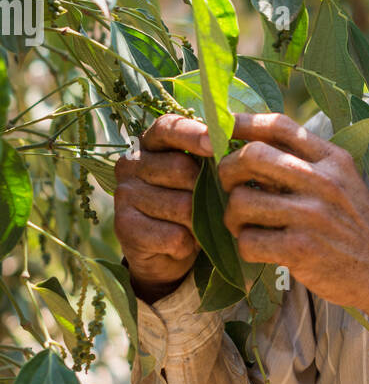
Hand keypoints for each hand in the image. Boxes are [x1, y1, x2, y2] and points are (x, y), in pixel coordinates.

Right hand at [114, 114, 213, 301]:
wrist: (166, 255)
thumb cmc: (192, 206)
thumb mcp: (202, 178)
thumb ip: (211, 159)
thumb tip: (230, 143)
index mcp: (150, 143)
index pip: (167, 128)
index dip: (191, 134)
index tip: (214, 145)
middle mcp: (130, 164)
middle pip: (181, 168)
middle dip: (206, 191)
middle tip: (212, 207)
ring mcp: (124, 194)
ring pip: (181, 205)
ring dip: (200, 222)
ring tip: (198, 228)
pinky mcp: (124, 226)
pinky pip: (173, 235)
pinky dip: (187, 244)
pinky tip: (183, 245)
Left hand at [219, 113, 368, 331]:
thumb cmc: (356, 226)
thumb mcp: (344, 182)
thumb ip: (308, 162)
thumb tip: (253, 145)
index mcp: (332, 159)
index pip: (279, 125)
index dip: (243, 122)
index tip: (222, 129)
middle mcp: (322, 182)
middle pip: (251, 156)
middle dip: (227, 170)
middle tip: (231, 187)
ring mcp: (311, 216)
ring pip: (241, 202)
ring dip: (232, 216)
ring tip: (243, 225)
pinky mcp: (300, 249)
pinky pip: (248, 241)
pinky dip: (245, 247)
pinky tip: (259, 249)